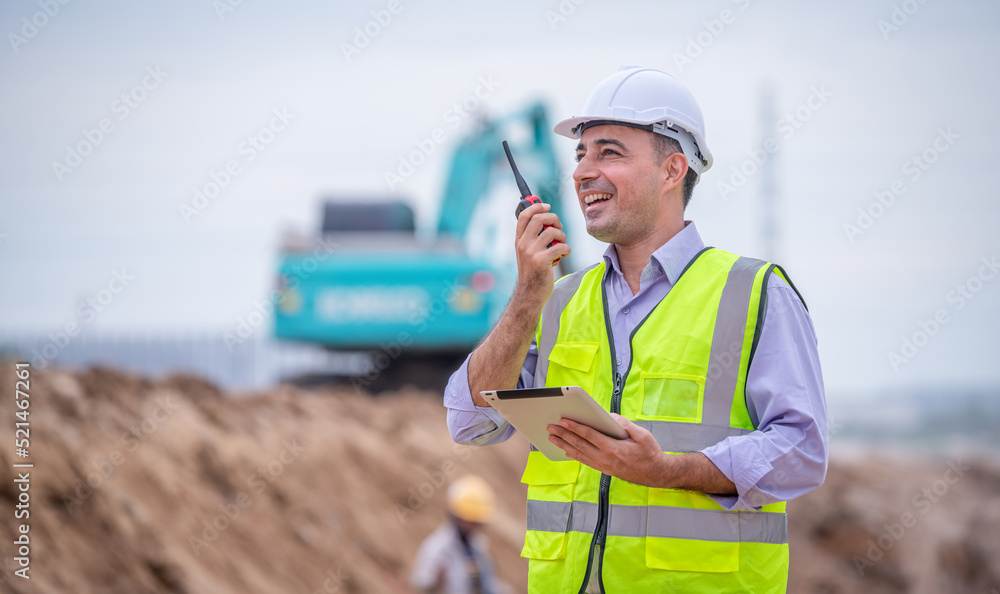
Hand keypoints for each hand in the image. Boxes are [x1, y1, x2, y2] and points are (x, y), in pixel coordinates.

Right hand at [514, 202, 569, 303]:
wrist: (529, 295)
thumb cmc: (532, 273)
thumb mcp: (527, 253)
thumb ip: (532, 238)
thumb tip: (546, 219)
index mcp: (518, 241)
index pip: (524, 216)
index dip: (536, 206)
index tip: (547, 206)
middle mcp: (523, 245)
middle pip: (539, 219)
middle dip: (554, 218)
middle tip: (559, 226)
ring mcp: (531, 253)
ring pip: (552, 232)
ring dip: (562, 236)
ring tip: (562, 244)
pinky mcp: (542, 261)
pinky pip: (560, 246)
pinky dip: (567, 249)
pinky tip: (565, 254)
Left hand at [547, 414, 668, 486]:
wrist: (655, 473)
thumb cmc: (650, 453)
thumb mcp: (642, 435)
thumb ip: (624, 424)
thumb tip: (610, 417)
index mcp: (613, 448)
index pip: (589, 435)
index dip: (575, 427)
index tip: (563, 421)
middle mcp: (605, 458)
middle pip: (580, 444)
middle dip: (563, 435)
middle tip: (550, 428)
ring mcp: (603, 465)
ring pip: (579, 454)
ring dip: (564, 445)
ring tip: (552, 438)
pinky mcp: (604, 469)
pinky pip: (585, 461)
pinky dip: (574, 455)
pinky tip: (567, 450)